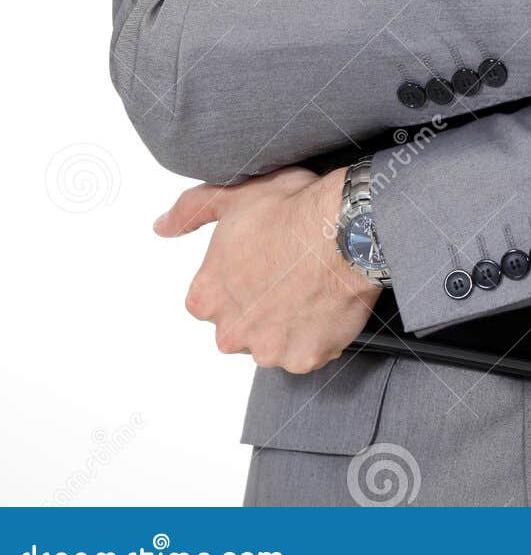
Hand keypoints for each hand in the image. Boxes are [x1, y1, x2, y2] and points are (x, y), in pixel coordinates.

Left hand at [153, 165, 379, 373]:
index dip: (238, 278)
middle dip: (260, 307)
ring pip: (274, 343)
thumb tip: (161, 227)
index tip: (260, 261)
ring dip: (288, 324)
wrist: (345, 230)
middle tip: (286, 274)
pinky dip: (317, 334)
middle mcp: (231, 331)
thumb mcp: (231, 196)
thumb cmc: (291, 211)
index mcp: (207, 297)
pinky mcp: (305, 358)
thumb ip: (189, 212)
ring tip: (311, 286)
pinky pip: (308, 352)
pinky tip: (327, 302)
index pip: (211, 300)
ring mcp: (269, 349)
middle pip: (240, 327)